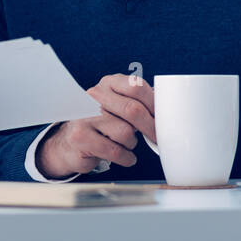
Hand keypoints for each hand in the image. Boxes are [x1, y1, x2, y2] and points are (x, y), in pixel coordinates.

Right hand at [36, 73, 156, 178]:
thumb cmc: (104, 123)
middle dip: (150, 127)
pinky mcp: (80, 136)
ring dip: (132, 143)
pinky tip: (125, 157)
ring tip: (127, 144)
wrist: (72, 141)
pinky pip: (114, 150)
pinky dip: (126, 157)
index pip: (136, 87)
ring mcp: (85, 115)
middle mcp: (95, 95)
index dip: (153, 104)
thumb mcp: (120, 106)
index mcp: (109, 83)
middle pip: (132, 110)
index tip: (162, 117)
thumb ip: (140, 103)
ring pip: (125, 132)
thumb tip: (168, 108)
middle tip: (156, 137)